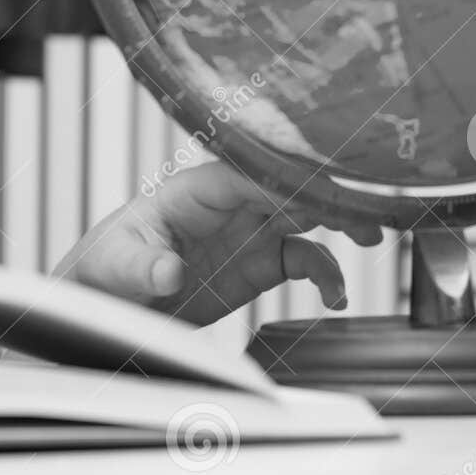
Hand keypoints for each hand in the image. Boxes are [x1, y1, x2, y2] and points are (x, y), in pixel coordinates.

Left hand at [52, 159, 384, 325]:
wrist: (105, 301)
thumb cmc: (103, 267)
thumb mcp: (114, 268)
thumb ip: (143, 268)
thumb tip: (167, 271)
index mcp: (193, 190)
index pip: (247, 173)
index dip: (284, 178)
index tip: (321, 186)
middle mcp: (229, 203)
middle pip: (287, 185)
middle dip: (328, 191)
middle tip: (367, 208)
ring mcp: (248, 231)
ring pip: (306, 213)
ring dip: (341, 220)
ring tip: (372, 237)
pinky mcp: (258, 264)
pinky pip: (304, 259)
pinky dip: (327, 274)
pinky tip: (336, 297)